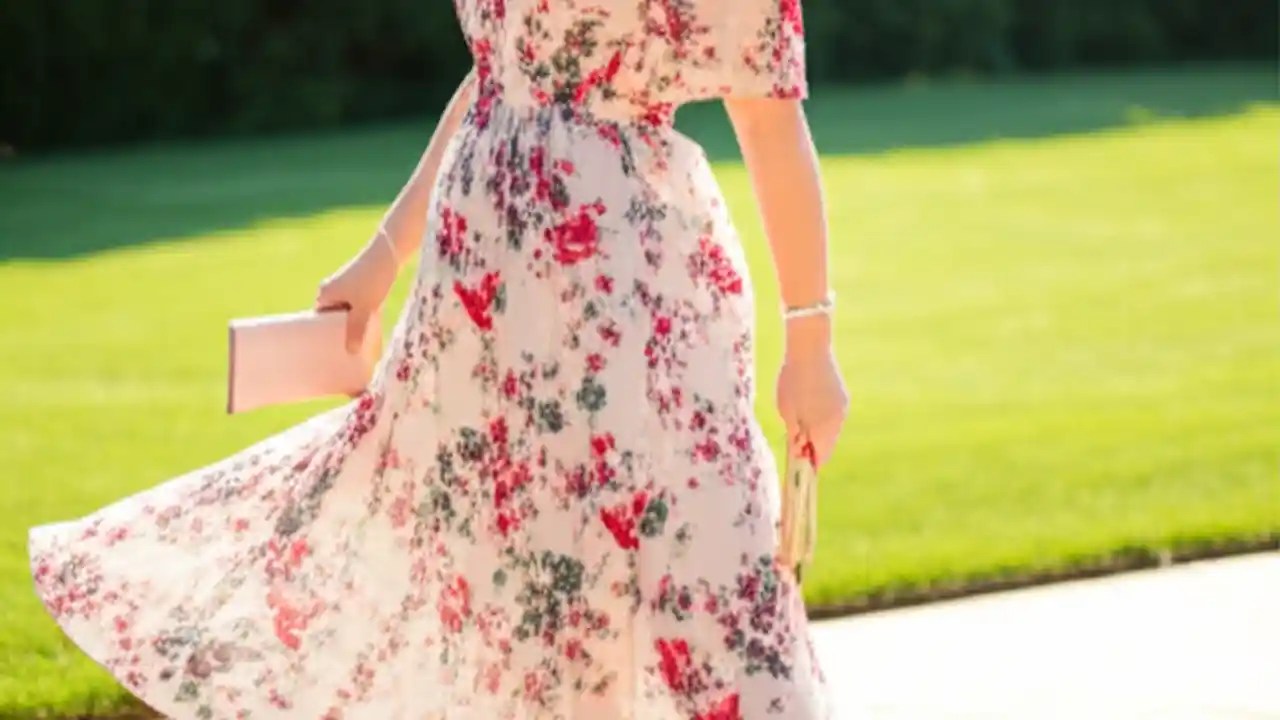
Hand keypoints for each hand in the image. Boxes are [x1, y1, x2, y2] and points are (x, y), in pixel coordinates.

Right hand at [314, 232, 398, 353]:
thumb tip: (350, 352)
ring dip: (355, 323)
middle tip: (349, 349)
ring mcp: (345, 285)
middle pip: (333, 316)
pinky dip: (363, 313)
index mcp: (325, 294)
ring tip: (362, 341)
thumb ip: (356, 331)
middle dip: (342, 331)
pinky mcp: (359, 282)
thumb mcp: (364, 310)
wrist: (389, 254)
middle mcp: (331, 288)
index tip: (333, 350)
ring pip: (347, 310)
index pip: (319, 321)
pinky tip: (372, 325)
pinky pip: (357, 303)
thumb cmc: (372, 280)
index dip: (326, 335)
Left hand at [775, 316, 847, 468]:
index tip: (799, 464)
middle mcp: (838, 420)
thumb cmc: (793, 381)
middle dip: (813, 446)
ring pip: (831, 428)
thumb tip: (798, 450)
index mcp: (825, 427)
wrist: (810, 349)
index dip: (810, 463)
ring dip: (817, 430)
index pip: (822, 456)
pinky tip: (808, 404)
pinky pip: (833, 414)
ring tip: (799, 419)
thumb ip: (795, 433)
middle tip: (795, 440)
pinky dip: (822, 416)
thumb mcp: (787, 411)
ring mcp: (842, 406)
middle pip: (828, 443)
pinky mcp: (842, 395)